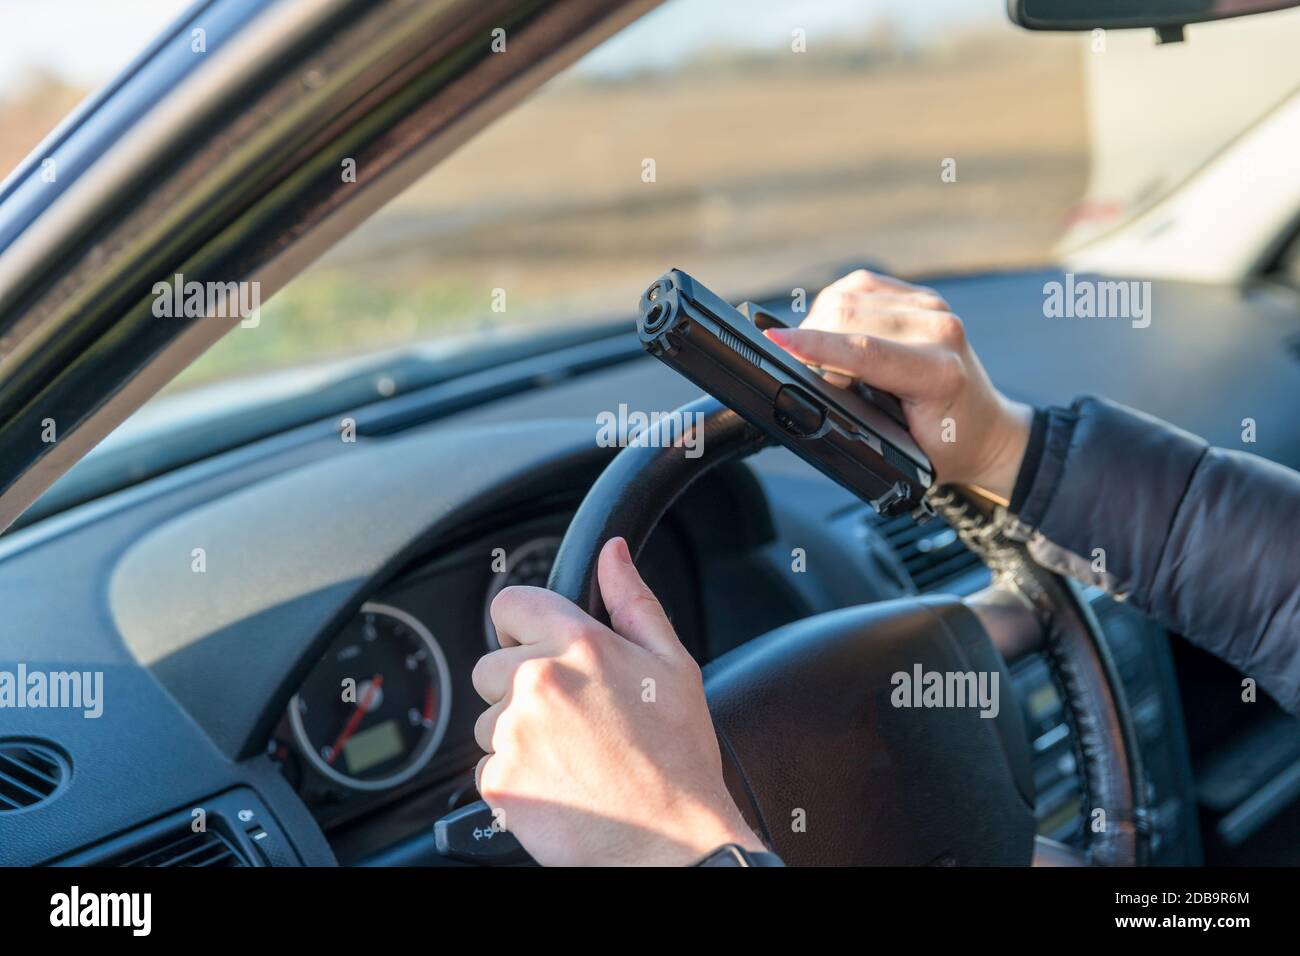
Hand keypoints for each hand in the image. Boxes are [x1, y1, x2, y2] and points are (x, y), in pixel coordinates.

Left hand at [472, 536, 764, 865]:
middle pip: (490, 665)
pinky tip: (561, 784)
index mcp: (579, 643)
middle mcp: (538, 680)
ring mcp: (513, 732)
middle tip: (570, 716)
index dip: (525, 626)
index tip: (542, 648)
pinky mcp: (499, 781)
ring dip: (517, 734)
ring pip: (489, 719)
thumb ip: (633, 601)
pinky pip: (488, 768)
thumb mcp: (673, 665)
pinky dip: (516, 778)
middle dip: (519, 685)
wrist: (671, 845)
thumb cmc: (679, 758)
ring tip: (572, 756)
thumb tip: (612, 554)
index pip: (509, 603)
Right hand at [766, 269, 1032, 501]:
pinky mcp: (920, 296)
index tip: (777, 342)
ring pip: (849, 295)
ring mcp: (931, 307)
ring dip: (822, 322)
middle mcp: (939, 330)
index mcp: (939, 373)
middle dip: (811, 339)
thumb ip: (859, 421)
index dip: (814, 345)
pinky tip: (837, 331)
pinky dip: (838, 306)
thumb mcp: (902, 453)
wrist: (987, 429)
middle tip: (805, 372)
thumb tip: (812, 391)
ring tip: (824, 357)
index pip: (863, 350)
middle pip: (848, 314)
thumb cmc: (946, 446)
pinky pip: (861, 286)